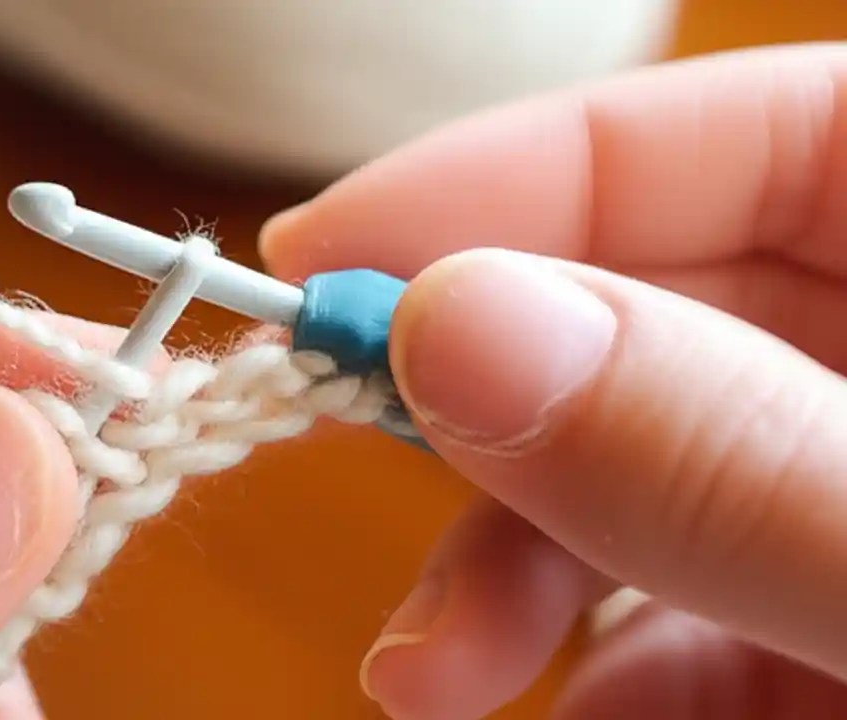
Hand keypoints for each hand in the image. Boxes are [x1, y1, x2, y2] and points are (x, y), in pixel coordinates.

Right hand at [261, 43, 846, 718]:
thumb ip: (722, 449)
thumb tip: (454, 327)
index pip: (724, 137)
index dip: (508, 175)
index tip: (316, 261)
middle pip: (651, 316)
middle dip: (483, 406)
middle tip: (333, 445)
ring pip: (649, 476)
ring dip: (515, 569)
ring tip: (430, 675)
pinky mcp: (843, 625)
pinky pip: (705, 614)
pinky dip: (617, 669)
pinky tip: (581, 718)